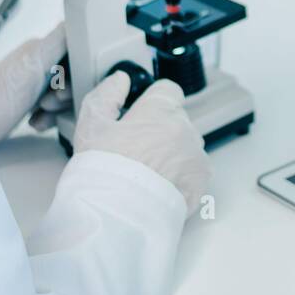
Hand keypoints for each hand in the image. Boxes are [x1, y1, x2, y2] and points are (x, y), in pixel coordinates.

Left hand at [0, 23, 66, 146]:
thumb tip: (77, 22)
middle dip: (65, 93)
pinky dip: (49, 118)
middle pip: (71, 78)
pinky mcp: (30, 103)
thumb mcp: (31, 64)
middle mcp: (37, 65)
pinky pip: (54, 111)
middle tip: (50, 100)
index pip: (74, 54)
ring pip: (64, 96)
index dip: (76, 72)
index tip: (67, 85)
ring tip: (42, 110)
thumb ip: (57, 42)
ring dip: (58, 108)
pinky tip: (37, 120)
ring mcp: (34, 85)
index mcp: (39, 50)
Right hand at [73, 72, 210, 215]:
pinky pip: (194, 171)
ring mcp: (196, 155)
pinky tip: (159, 186)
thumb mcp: (92, 125)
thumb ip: (106, 95)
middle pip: (177, 120)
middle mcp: (185, 129)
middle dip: (160, 130)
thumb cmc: (104, 171)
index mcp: (160, 110)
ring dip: (172, 153)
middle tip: (136, 151)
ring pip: (186, 146)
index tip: (142, 114)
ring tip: (146, 173)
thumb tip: (120, 80)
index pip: (168, 90)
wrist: (118, 215)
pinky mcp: (202, 181)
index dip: (153, 100)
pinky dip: (181, 176)